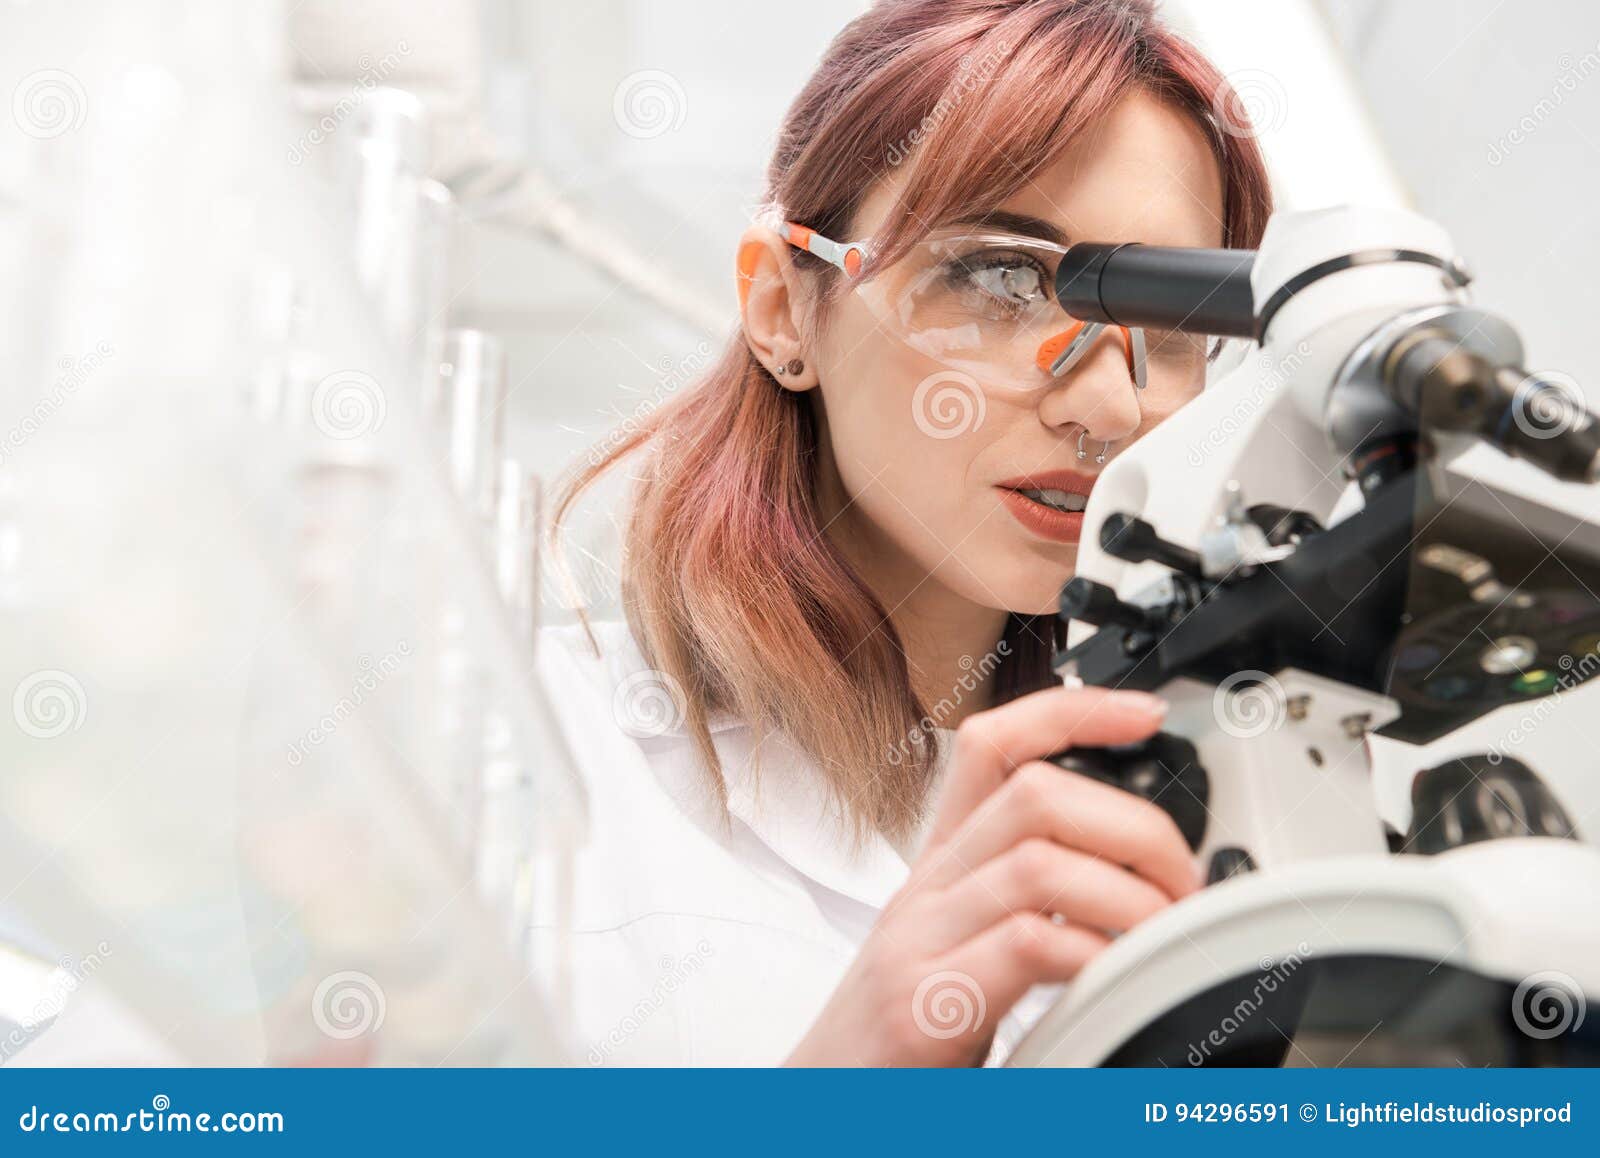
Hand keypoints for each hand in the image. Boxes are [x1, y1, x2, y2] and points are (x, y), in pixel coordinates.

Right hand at [786, 685, 1199, 1066]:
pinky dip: (1093, 953)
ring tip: (1162, 939)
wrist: (818, 1116)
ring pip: (1037, 861)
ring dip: (1129, 896)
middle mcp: (926, 894)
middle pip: (1035, 794)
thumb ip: (1030, 921)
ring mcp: (918, 946)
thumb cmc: (898, 1053)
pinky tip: (1112, 980)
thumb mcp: (962, 961)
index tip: (1144, 713)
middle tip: (1183, 885)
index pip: (993, 748)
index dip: (1071, 711)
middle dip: (1135, 826)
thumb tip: (1135, 902)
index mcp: (941, 872)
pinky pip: (1025, 945)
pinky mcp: (920, 1009)